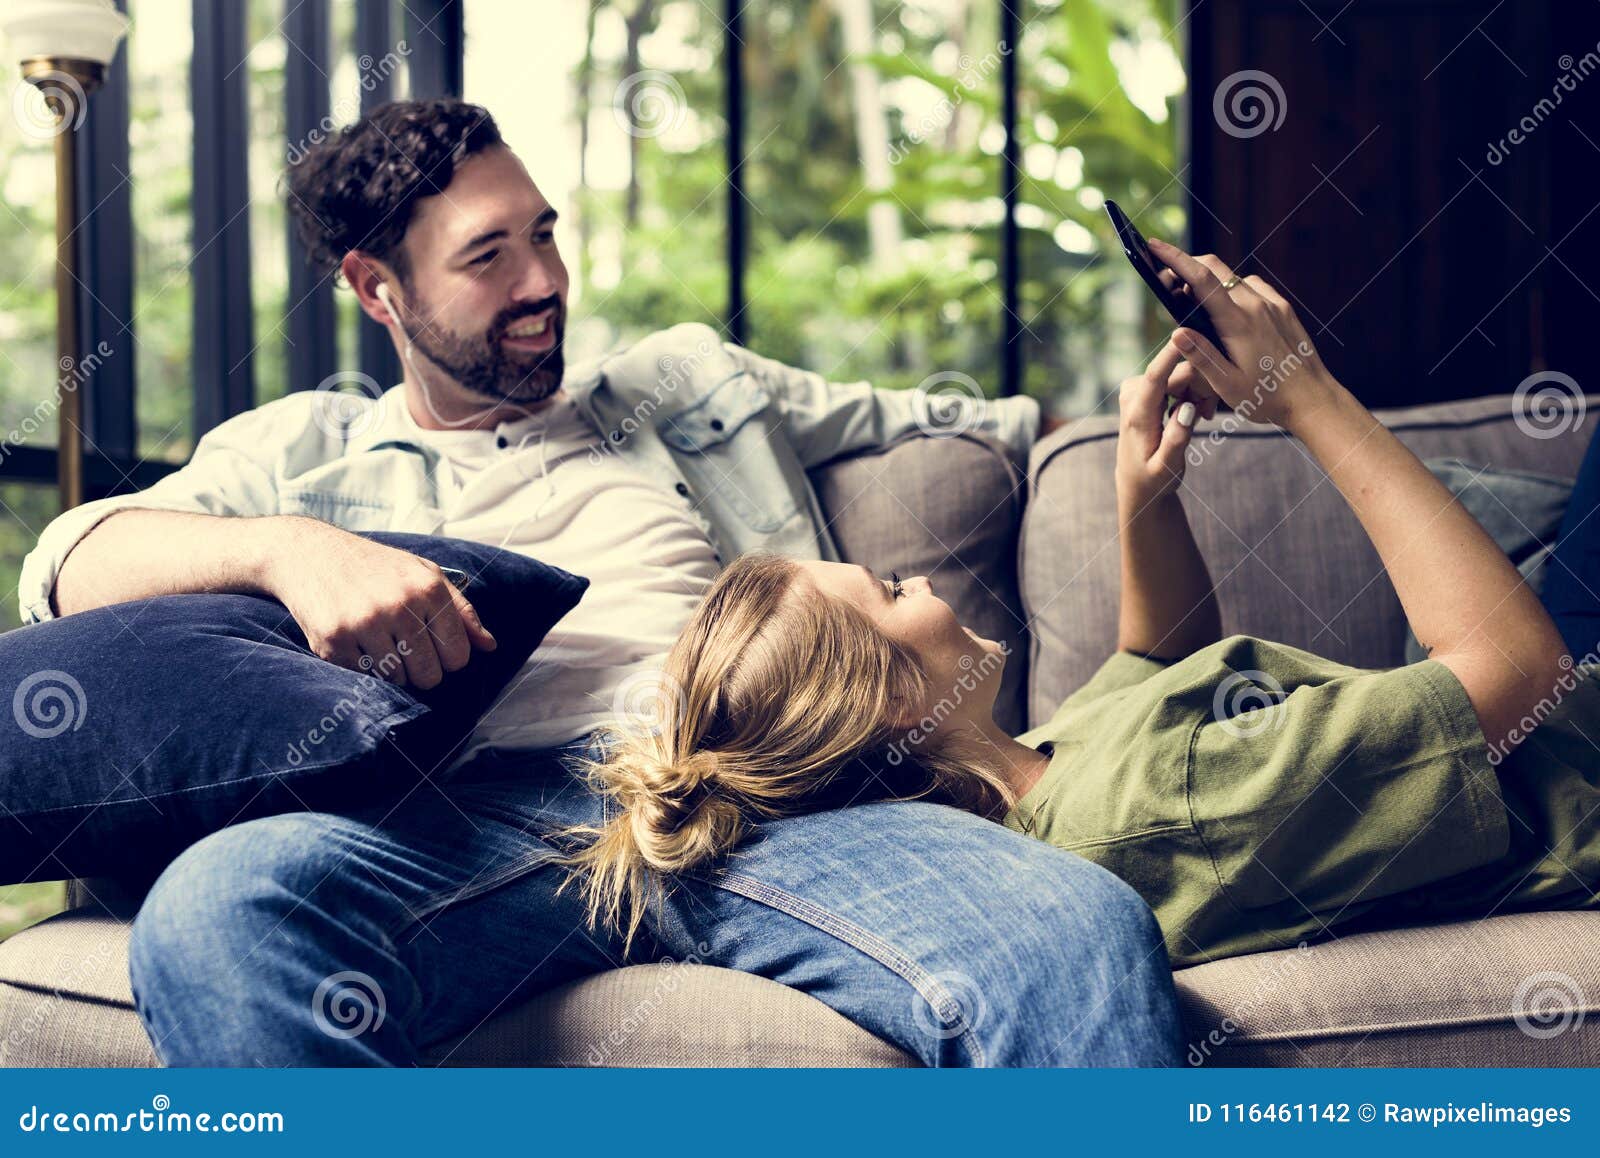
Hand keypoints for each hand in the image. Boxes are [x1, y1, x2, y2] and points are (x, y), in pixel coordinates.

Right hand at [264, 518, 496, 688]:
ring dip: (393, 670)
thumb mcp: (425, 574)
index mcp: (427, 588)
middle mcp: (399, 605)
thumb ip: (461, 610)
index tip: (435, 647)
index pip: (458, 655)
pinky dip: (364, 668)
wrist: (310, 554)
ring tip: (380, 643)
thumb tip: (490, 646)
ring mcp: (364, 624)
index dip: (450, 659)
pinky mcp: (333, 640)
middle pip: (430, 675)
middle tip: (406, 650)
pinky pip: (364, 678)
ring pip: (398, 680)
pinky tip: (357, 643)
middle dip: (423, 671)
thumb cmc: (377, 567)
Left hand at [1116, 342, 1198, 508]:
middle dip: (1200, 387)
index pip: (1154, 377)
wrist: (1137, 482)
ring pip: (1179, 374)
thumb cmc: (1153, 479)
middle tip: (1207, 415)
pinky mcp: (1145, 388)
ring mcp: (1137, 390)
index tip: (1186, 334)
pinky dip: (1191, 392)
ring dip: (1197, 392)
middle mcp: (1132, 396)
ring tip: (1200, 418)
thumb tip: (1187, 409)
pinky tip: (1192, 413)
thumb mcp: (1167, 468)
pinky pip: (1176, 378)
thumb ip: (1177, 441)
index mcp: (1137, 416)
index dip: (1170, 354)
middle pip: (1175, 373)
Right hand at [1147, 238, 1339, 427]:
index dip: (1174, 259)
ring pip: (1234, 278)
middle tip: (1168, 282)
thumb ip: (1201, 356)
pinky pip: (1254, 287)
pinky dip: (1235, 290)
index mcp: (1238, 323)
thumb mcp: (1227, 384)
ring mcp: (1273, 304)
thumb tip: (1177, 332)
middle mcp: (1257, 305)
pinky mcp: (1284, 309)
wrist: (1314, 400)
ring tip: (1200, 307)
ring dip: (1212, 282)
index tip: (1154, 246)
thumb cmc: (1268, 398)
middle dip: (1188, 266)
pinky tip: (1232, 311)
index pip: (1201, 279)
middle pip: (1215, 268)